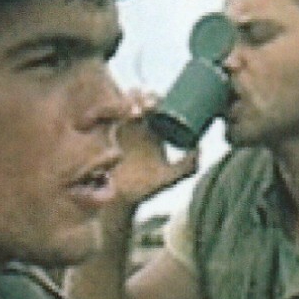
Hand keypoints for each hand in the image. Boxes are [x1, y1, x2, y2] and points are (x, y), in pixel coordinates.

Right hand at [112, 90, 199, 209]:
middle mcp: (135, 124)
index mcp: (153, 129)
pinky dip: (100, 111)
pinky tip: (109, 118)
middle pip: (136, 97)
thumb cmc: (145, 188)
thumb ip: (186, 167)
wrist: (120, 201)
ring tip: (133, 114)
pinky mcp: (101, 135)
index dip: (154, 98)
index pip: (154, 103)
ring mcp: (117, 128)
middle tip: (146, 108)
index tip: (155, 105)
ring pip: (118, 103)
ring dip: (124, 102)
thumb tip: (199, 148)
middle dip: (140, 96)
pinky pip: (99, 117)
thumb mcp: (168, 178)